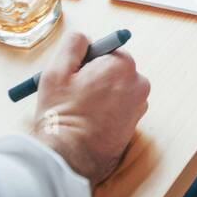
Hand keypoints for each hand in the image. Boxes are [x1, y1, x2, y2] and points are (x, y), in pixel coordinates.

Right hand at [32, 31, 149, 185]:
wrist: (70, 159)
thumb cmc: (62, 114)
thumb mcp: (56, 70)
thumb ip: (74, 44)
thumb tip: (85, 38)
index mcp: (123, 65)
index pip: (107, 50)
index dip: (86, 62)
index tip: (75, 77)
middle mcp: (138, 83)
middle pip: (114, 70)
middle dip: (95, 78)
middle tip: (74, 95)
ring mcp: (139, 106)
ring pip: (116, 89)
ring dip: (101, 95)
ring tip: (81, 111)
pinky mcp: (135, 125)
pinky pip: (119, 107)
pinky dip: (106, 111)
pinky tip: (90, 122)